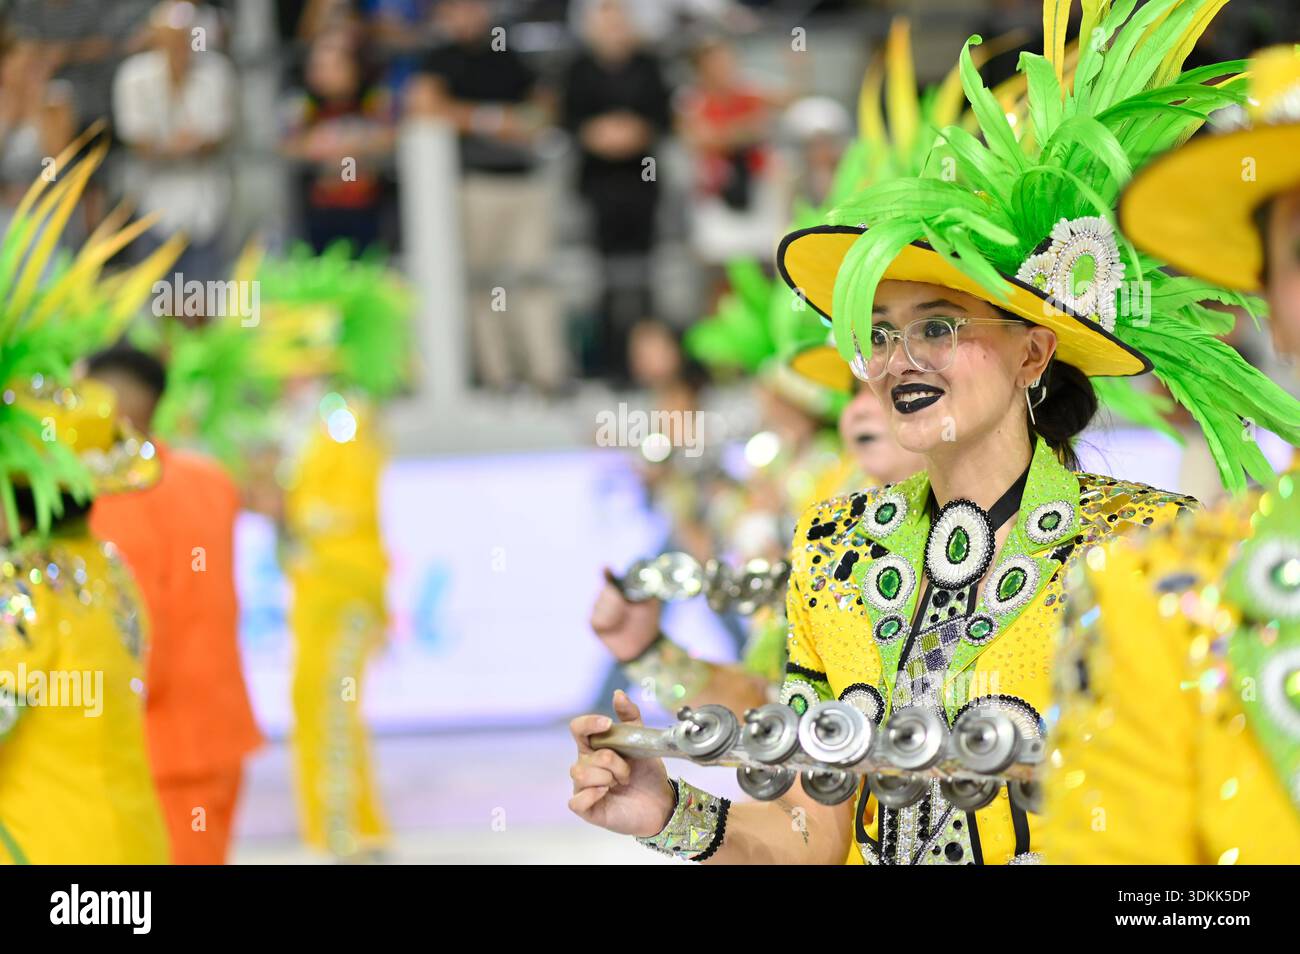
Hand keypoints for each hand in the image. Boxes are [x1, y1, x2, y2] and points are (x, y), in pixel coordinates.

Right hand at [568, 690, 674, 836]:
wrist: (660, 801)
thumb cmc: (646, 771)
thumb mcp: (641, 740)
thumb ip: (629, 716)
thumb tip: (618, 694)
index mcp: (594, 746)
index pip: (578, 728)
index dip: (588, 724)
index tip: (607, 724)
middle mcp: (585, 764)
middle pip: (587, 756)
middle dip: (613, 762)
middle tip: (628, 772)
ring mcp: (583, 787)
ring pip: (581, 775)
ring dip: (607, 778)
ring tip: (621, 783)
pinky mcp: (586, 808)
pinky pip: (576, 801)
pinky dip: (592, 795)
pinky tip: (607, 793)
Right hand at [590, 570, 661, 661]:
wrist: (643, 642)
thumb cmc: (648, 619)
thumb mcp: (650, 601)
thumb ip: (646, 586)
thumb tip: (646, 575)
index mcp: (619, 588)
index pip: (609, 578)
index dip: (606, 573)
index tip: (606, 568)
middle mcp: (607, 597)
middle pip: (605, 592)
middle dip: (614, 598)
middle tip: (624, 605)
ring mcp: (599, 609)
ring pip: (600, 605)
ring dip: (612, 612)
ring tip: (622, 619)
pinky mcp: (594, 623)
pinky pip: (596, 619)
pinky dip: (606, 621)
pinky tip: (614, 625)